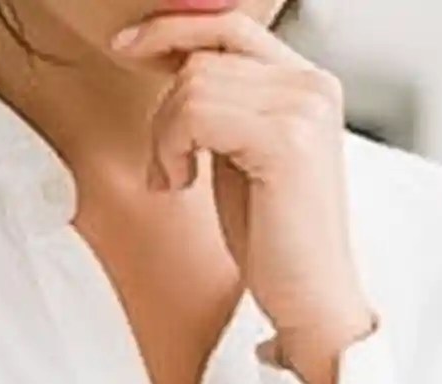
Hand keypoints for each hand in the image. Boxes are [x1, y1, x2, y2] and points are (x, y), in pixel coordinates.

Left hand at [112, 12, 378, 383]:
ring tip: (177, 180)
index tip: (127, 45)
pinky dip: (171, 150)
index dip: (173, 28)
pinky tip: (182, 185)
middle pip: (201, 59)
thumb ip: (222, 101)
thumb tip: (171, 56)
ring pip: (191, 86)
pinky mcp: (285, 141)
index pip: (230, 24)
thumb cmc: (274, 236)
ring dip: (164, 138)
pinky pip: (193, 115)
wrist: (310, 298)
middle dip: (163, 113)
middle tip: (165, 166)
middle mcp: (314, 86)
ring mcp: (304, 109)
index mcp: (309, 83)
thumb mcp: (241, 150)